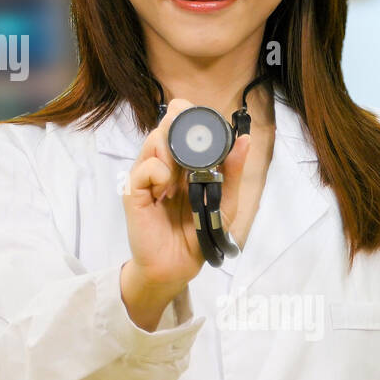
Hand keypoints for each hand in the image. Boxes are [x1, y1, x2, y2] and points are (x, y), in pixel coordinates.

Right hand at [121, 99, 252, 299]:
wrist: (177, 266)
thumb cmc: (199, 233)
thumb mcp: (226, 202)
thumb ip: (233, 171)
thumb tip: (245, 139)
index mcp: (184, 161)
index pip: (181, 124)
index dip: (188, 114)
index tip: (203, 121)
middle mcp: (164, 163)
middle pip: (166, 124)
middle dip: (181, 125)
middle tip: (195, 142)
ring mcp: (146, 175)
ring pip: (154, 140)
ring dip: (172, 149)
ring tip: (181, 174)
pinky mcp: (134, 191)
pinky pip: (145, 167)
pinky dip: (159, 172)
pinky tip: (167, 190)